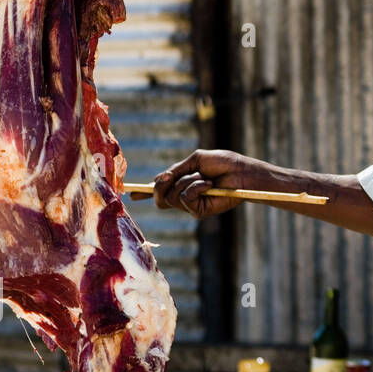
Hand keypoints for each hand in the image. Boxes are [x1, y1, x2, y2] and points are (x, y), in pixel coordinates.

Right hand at [133, 149, 257, 218]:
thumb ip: (177, 169)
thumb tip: (158, 179)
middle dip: (159, 187)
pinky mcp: (199, 211)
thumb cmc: (224, 163)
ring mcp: (191, 205)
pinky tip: (209, 184)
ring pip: (171, 196)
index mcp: (183, 183)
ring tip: (204, 177)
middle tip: (168, 178)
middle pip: (159, 198)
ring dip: (187, 181)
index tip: (130, 193)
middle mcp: (184, 196)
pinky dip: (196, 187)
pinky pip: (185, 198)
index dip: (144, 192)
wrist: (242, 172)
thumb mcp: (196, 160)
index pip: (160, 190)